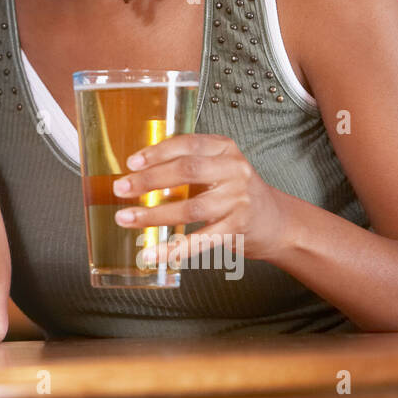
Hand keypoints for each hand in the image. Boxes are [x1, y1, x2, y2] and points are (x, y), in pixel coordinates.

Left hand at [109, 133, 298, 264]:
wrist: (276, 221)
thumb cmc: (234, 191)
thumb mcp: (217, 166)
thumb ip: (186, 162)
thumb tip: (137, 170)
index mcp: (224, 149)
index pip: (187, 144)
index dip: (157, 152)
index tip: (131, 162)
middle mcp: (234, 171)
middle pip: (186, 172)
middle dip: (148, 180)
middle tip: (120, 188)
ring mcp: (238, 200)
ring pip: (190, 208)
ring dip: (153, 215)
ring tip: (126, 219)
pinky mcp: (238, 228)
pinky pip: (200, 240)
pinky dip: (173, 249)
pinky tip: (152, 254)